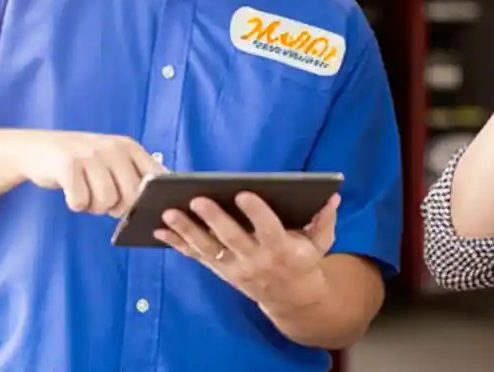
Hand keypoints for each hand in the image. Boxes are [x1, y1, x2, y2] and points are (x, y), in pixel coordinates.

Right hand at [18, 132, 164, 216]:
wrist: (37, 148)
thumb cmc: (82, 161)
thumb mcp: (111, 159)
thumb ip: (134, 175)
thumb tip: (156, 204)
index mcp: (129, 147)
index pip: (156, 177)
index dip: (151, 198)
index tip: (140, 207)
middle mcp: (113, 148)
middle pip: (131, 196)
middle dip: (117, 208)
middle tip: (103, 200)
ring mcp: (90, 155)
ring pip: (106, 202)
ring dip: (94, 207)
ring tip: (86, 193)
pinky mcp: (68, 165)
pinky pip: (80, 202)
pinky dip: (76, 204)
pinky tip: (71, 191)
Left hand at [155, 192, 339, 310]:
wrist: (292, 299)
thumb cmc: (304, 260)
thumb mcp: (320, 243)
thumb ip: (325, 220)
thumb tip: (332, 196)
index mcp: (282, 249)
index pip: (269, 229)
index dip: (257, 212)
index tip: (243, 193)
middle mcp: (256, 260)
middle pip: (232, 238)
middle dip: (213, 219)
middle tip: (197, 198)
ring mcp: (235, 267)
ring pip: (208, 248)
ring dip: (187, 230)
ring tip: (168, 211)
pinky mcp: (221, 270)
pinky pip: (196, 256)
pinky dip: (177, 243)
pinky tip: (160, 229)